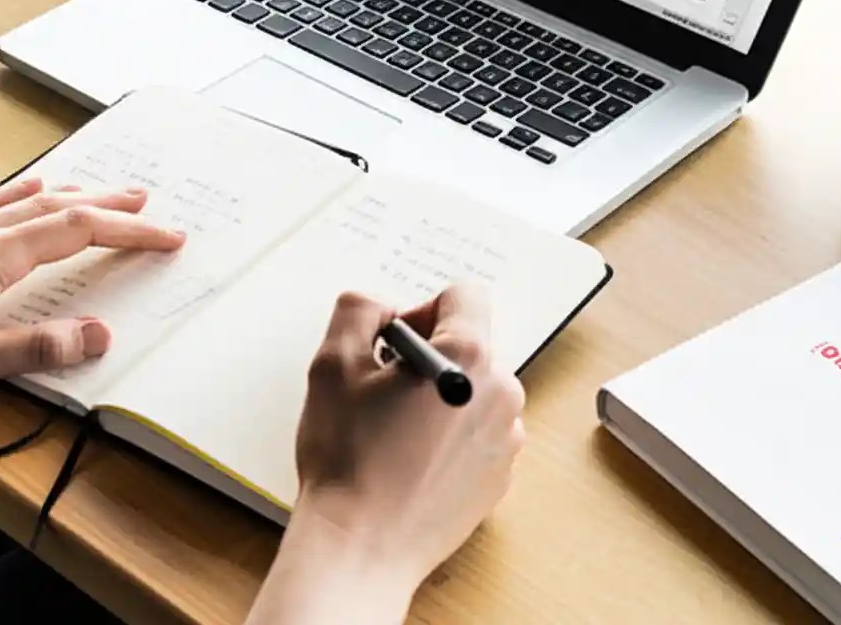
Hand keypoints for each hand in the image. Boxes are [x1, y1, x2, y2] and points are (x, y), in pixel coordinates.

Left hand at [0, 178, 184, 398]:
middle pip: (54, 205)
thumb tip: (97, 334)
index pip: (77, 233)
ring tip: (99, 190)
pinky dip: (16, 194)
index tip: (166, 236)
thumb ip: (32, 349)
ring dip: (69, 192)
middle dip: (108, 202)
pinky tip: (21, 191)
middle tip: (147, 200)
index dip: (128, 231)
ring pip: (19, 199)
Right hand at [246, 284, 524, 624]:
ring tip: (395, 432)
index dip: (421, 308)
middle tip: (384, 392)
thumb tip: (379, 306)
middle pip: (470, 346)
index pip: (464, 295)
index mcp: (468, 359)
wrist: (361, 546)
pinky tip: (411, 461)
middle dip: (428, 357)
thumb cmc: (347, 462)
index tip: (393, 343)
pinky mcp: (501, 475)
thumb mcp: (333, 365)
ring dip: (440, 398)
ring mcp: (507, 438)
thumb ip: (358, 311)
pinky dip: (450, 437)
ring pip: (475, 391)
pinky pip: (479, 433)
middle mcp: (501, 394)